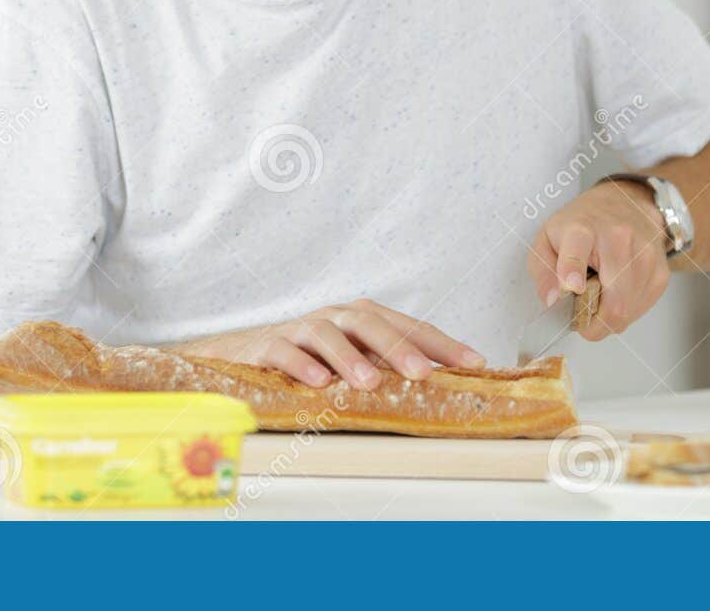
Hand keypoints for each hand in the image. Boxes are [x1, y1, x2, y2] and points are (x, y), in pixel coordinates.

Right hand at [176, 299, 486, 388]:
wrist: (235, 355)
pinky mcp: (265, 345)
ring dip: (351, 357)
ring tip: (370, 383)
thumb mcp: (349, 364)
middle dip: (400, 346)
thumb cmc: (305, 360)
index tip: (474, 363)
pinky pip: (283, 350)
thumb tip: (442, 391)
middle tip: (424, 374)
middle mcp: (333, 317)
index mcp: (360, 320)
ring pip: (327, 332)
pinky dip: (301, 364)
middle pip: (370, 322)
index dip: (441, 342)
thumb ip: (387, 370)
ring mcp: (298, 328)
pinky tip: (318, 383)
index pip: (407, 325)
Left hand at [527, 179, 671, 340]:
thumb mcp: (548, 239)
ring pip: (627, 312)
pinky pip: (640, 310)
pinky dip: (625, 310)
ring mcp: (645, 257)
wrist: (628, 203)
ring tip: (598, 295)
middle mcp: (619, 239)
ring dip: (608, 317)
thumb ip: (543, 272)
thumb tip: (553, 302)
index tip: (573, 286)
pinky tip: (616, 291)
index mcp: (582, 230)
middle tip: (581, 319)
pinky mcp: (661, 272)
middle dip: (594, 324)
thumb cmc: (584, 224)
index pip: (578, 251)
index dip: (573, 271)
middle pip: (614, 300)